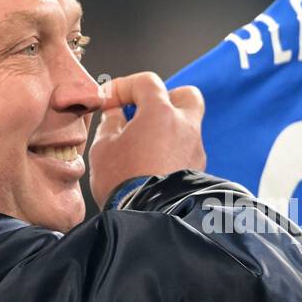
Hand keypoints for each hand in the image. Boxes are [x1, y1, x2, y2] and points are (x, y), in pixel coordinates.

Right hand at [89, 72, 206, 207]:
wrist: (145, 220)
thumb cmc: (122, 183)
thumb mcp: (103, 148)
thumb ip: (110, 123)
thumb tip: (116, 114)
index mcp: (161, 113)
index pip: (147, 82)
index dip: (124, 86)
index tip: (109, 101)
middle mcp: (185, 127)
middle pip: (185, 96)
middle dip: (164, 98)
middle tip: (143, 112)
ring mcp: (195, 149)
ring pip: (186, 126)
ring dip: (167, 129)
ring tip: (143, 145)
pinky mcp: (198, 171)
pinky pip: (186, 151)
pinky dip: (172, 151)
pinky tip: (152, 165)